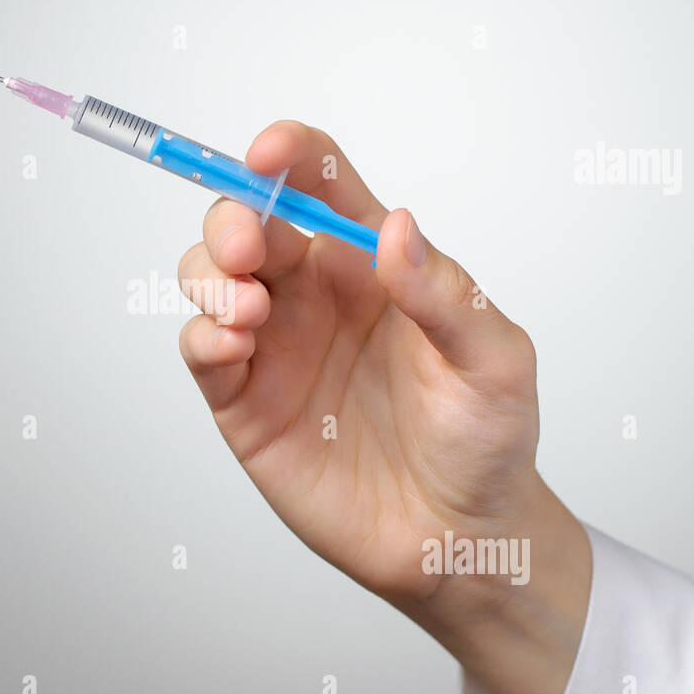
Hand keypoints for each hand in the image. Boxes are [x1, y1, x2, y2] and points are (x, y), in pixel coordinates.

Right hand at [177, 121, 591, 693]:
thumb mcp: (493, 362)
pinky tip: (234, 347)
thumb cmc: (485, 441)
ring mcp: (275, 346)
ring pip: (209, 276)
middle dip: (232, 216)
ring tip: (247, 312)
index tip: (270, 153)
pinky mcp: (245, 402)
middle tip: (249, 249)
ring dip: (210, 274)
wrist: (458, 541)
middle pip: (246, 220)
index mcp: (372, 265)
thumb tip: (396, 230)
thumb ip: (445, 295)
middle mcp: (314, 295)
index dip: (288, 155)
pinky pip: (200, 351)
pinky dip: (201, 336)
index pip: (318, 184)